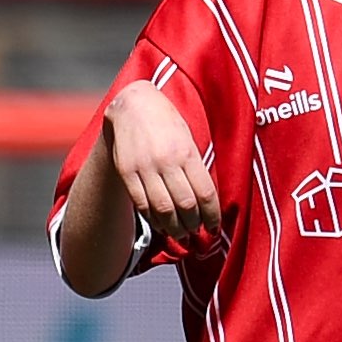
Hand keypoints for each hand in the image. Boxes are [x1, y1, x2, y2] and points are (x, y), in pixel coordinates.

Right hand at [101, 78, 220, 254]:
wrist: (132, 104)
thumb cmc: (167, 122)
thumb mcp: (188, 138)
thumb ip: (196, 167)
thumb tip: (206, 202)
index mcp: (187, 152)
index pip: (205, 193)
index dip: (212, 216)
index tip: (215, 228)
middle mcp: (166, 161)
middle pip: (185, 205)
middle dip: (194, 226)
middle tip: (197, 234)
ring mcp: (145, 168)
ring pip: (163, 210)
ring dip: (174, 229)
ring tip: (181, 236)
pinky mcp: (127, 172)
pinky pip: (142, 204)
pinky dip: (154, 220)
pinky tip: (162, 225)